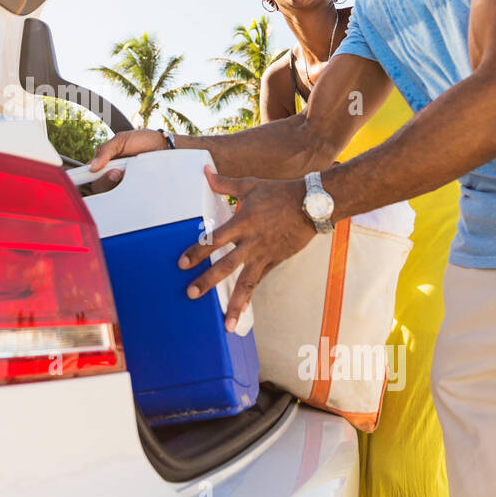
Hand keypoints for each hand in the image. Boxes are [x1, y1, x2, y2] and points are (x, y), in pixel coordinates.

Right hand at [82, 129, 169, 193]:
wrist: (166, 147)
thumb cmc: (143, 140)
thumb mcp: (122, 140)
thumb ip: (106, 150)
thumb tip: (93, 167)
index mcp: (104, 162)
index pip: (88, 172)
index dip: (82, 177)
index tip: (81, 179)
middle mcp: (110, 173)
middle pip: (97, 185)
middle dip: (104, 180)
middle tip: (116, 172)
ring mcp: (121, 182)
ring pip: (109, 192)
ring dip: (115, 184)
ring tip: (126, 172)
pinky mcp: (132, 188)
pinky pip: (124, 195)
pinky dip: (127, 190)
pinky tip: (133, 179)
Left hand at [179, 167, 316, 329]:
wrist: (313, 204)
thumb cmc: (280, 193)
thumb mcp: (251, 185)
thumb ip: (225, 183)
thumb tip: (205, 172)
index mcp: (242, 222)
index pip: (214, 240)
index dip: (197, 252)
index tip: (182, 264)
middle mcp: (252, 242)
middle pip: (226, 265)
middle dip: (208, 281)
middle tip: (191, 294)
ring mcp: (265, 254)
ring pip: (247, 282)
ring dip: (236, 303)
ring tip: (227, 323)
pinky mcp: (276, 261)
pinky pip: (261, 280)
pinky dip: (251, 295)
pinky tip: (242, 311)